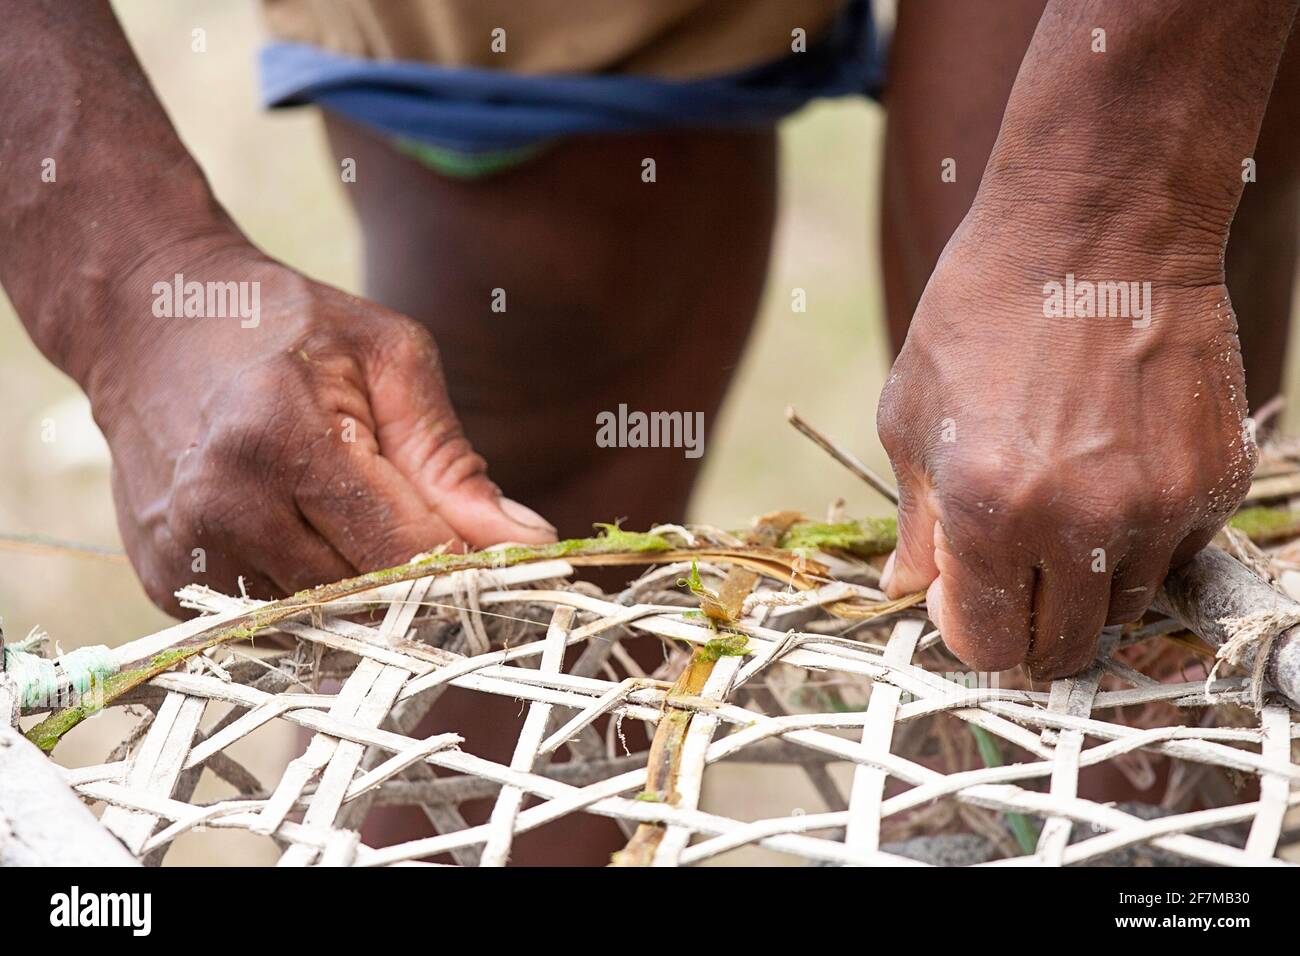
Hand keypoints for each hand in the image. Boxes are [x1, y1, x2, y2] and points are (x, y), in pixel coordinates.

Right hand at [90, 243, 555, 612]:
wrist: (151, 319)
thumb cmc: (290, 329)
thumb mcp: (390, 360)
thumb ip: (453, 461)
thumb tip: (531, 542)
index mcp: (280, 435)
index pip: (401, 549)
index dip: (464, 567)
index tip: (500, 564)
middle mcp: (221, 503)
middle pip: (364, 598)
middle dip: (417, 584)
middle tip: (440, 547)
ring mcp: (185, 551)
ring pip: (322, 623)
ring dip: (361, 595)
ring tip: (361, 525)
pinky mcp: (167, 582)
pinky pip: (273, 622)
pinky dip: (310, 596)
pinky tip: (308, 537)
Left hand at [876, 209, 1254, 678]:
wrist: (1095, 232)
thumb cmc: (979, 316)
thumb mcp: (910, 417)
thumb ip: (915, 522)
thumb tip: (904, 588)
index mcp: (989, 512)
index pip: (988, 645)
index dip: (969, 630)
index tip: (962, 598)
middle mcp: (1080, 524)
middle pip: (1062, 648)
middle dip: (1026, 627)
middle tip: (1010, 580)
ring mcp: (1158, 507)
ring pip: (1121, 610)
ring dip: (1083, 588)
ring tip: (1059, 514)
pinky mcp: (1215, 483)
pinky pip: (1173, 556)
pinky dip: (1137, 542)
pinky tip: (1109, 477)